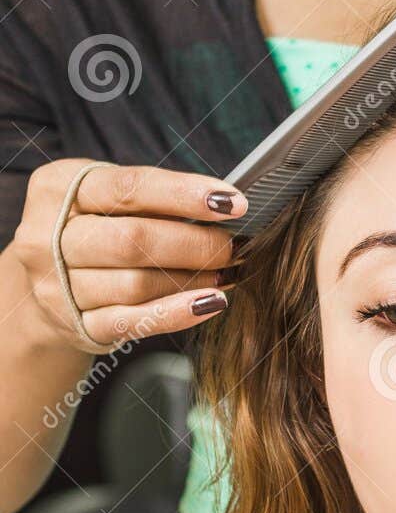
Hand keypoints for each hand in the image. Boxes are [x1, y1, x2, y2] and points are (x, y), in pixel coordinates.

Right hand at [11, 160, 246, 354]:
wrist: (46, 281)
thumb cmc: (93, 226)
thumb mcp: (107, 197)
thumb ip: (153, 197)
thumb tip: (224, 206)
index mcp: (57, 188)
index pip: (129, 187)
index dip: (185, 194)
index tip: (233, 202)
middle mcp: (45, 237)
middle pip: (133, 240)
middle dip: (195, 243)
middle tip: (232, 246)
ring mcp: (56, 286)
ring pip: (136, 284)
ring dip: (192, 279)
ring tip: (224, 273)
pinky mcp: (75, 325)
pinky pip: (132, 321)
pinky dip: (177, 312)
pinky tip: (210, 302)